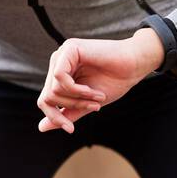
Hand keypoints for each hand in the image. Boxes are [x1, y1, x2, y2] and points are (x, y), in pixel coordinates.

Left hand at [36, 30, 162, 131]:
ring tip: (98, 97)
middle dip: (72, 107)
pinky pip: (60, 77)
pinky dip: (76, 89)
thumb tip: (41, 127)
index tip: (70, 129)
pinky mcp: (69, 48)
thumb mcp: (86, 103)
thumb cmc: (114, 82)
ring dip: (78, 99)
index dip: (55, 117)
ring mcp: (62, 54)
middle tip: (95, 107)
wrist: (135, 66)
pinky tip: (92, 90)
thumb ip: (65, 113)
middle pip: (48, 96)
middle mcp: (58, 62)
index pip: (45, 100)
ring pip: (54, 89)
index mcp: (60, 74)